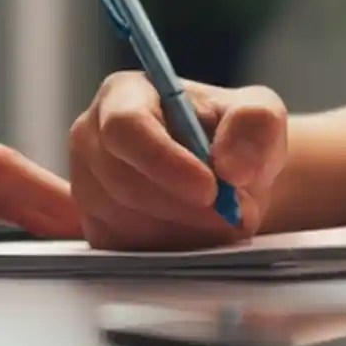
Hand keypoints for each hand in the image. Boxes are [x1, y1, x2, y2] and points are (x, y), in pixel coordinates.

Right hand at [68, 72, 287, 249]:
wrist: (224, 178)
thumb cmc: (232, 137)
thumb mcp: (259, 115)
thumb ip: (254, 124)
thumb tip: (232, 165)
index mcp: (123, 95)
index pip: (125, 126)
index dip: (163, 161)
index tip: (210, 189)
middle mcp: (91, 136)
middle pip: (122, 180)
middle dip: (184, 207)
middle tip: (237, 214)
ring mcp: (86, 183)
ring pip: (123, 220)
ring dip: (183, 230)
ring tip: (225, 221)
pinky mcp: (94, 224)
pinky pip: (124, 248)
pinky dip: (170, 249)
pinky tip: (198, 233)